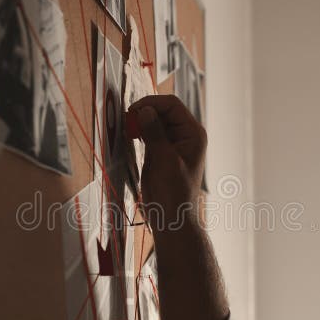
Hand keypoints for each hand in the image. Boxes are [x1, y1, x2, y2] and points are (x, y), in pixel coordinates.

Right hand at [129, 95, 207, 229]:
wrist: (171, 217)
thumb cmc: (174, 192)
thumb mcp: (164, 160)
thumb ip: (155, 133)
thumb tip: (144, 110)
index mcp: (193, 133)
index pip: (172, 105)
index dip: (151, 103)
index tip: (132, 111)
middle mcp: (185, 135)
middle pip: (163, 111)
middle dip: (145, 112)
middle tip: (126, 121)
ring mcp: (173, 143)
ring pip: (155, 121)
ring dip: (141, 122)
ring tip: (128, 129)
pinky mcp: (162, 151)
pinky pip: (150, 134)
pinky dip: (140, 132)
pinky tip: (131, 137)